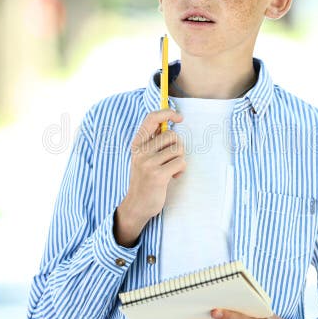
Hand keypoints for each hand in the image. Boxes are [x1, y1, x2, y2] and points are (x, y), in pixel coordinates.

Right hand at [118, 109, 185, 228]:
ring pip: (178, 149)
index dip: (167, 113)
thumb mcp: (143, 157)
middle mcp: (141, 151)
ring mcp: (148, 163)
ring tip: (172, 169)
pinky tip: (173, 176)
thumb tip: (169, 120)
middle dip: (178, 147)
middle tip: (172, 159)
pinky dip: (181, 169)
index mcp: (137, 144)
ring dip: (180, 159)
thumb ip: (153, 140)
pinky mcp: (157, 175)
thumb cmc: (145, 179)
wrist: (136, 205)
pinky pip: (180, 163)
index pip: (151, 118)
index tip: (179, 117)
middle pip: (172, 135)